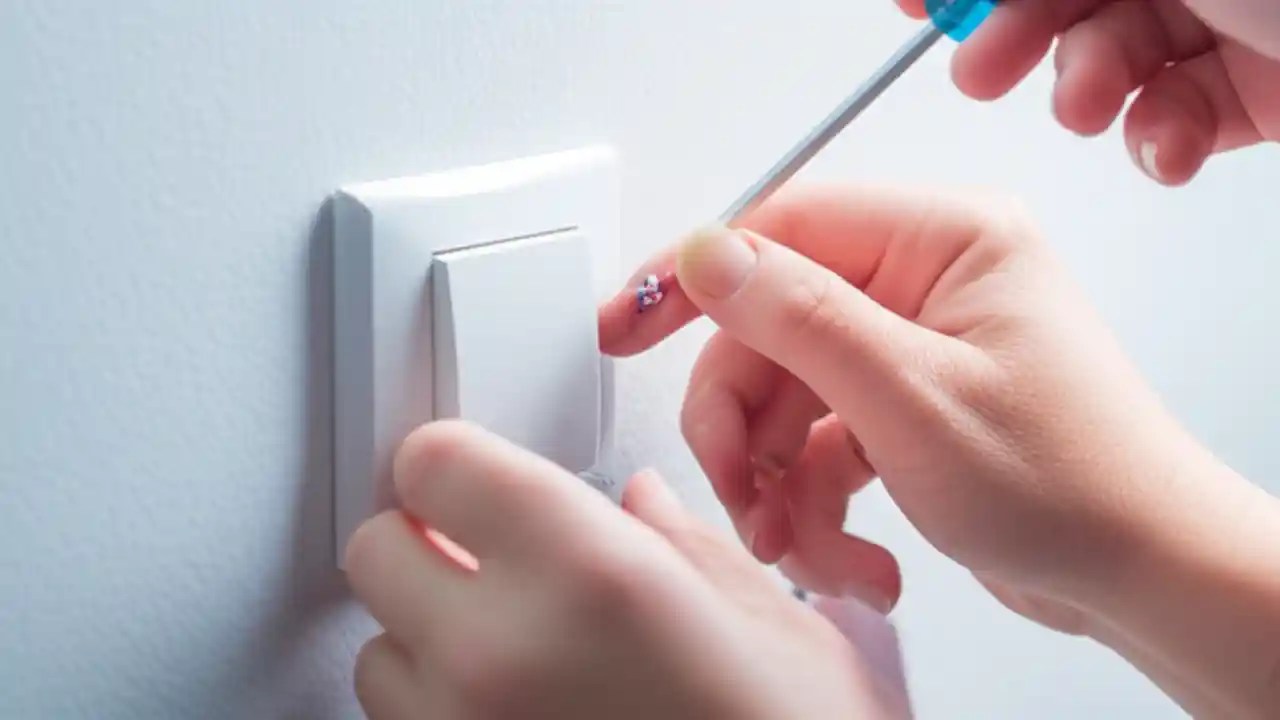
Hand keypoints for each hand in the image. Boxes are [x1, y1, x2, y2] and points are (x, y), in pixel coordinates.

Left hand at [344, 421, 908, 719]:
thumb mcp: (772, 624)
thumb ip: (688, 545)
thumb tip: (643, 506)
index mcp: (587, 576)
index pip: (434, 462)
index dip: (455, 460)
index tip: (473, 473)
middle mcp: (502, 657)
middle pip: (375, 551)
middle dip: (426, 542)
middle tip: (492, 555)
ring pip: (379, 653)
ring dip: (428, 639)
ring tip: (522, 654)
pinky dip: (444, 711)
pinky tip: (527, 709)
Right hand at [599, 186, 1194, 622]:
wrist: (1142, 576)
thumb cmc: (1073, 483)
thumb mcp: (912, 398)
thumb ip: (799, 317)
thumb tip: (709, 253)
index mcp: (944, 240)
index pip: (783, 228)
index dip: (694, 277)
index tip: (626, 326)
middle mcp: (926, 282)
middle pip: (772, 331)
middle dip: (745, 428)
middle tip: (740, 495)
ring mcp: (913, 348)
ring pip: (788, 398)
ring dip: (780, 485)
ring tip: (806, 550)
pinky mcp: (905, 407)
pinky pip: (821, 441)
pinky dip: (818, 504)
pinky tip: (852, 557)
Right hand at [896, 0, 1279, 184]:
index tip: (913, 12)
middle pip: (1047, 7)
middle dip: (1007, 43)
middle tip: (979, 73)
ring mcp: (1209, 23)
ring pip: (1104, 68)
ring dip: (1084, 95)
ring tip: (1086, 106)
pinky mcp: (1247, 90)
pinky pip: (1172, 119)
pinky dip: (1158, 141)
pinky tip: (1168, 142)